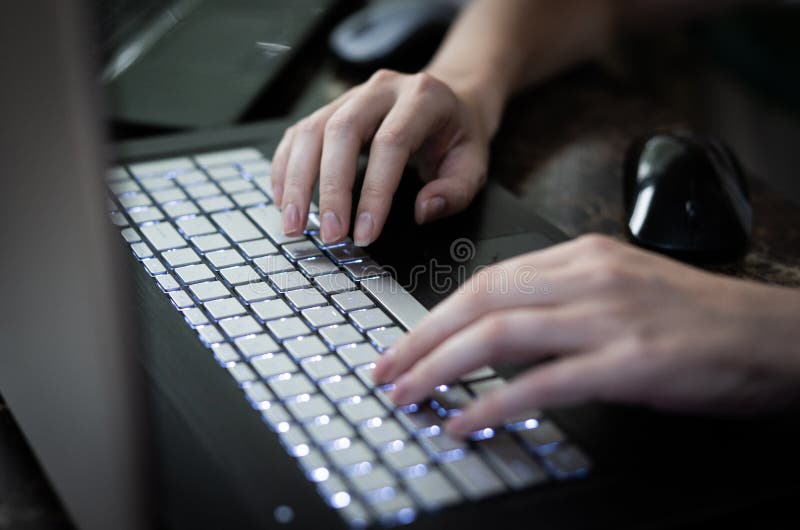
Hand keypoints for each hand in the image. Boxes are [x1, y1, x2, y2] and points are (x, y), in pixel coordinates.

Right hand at [270, 69, 493, 245]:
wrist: (448, 101)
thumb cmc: (457, 135)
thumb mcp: (475, 163)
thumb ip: (455, 190)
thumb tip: (423, 211)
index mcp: (422, 97)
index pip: (391, 143)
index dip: (374, 191)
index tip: (365, 233)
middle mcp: (381, 90)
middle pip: (342, 132)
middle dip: (330, 188)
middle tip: (328, 234)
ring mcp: (350, 96)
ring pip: (311, 130)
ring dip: (297, 181)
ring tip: (293, 223)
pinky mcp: (330, 110)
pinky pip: (297, 134)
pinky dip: (285, 168)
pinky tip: (283, 199)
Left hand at [374, 234, 799, 435]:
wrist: (772, 335)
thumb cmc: (694, 318)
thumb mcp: (618, 290)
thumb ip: (559, 300)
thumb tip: (496, 331)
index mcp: (582, 257)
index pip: (488, 279)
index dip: (437, 314)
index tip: (406, 341)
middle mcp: (588, 278)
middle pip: (480, 301)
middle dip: (422, 339)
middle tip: (387, 369)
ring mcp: (607, 318)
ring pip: (499, 335)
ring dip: (441, 367)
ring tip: (408, 393)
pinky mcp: (628, 363)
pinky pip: (542, 383)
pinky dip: (494, 404)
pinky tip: (466, 421)